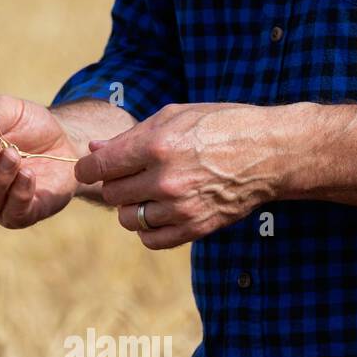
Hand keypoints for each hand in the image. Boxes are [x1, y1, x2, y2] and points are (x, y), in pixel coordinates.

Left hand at [74, 103, 287, 248]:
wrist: (269, 154)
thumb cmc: (221, 126)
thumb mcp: (175, 116)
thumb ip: (131, 136)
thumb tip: (93, 150)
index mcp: (157, 146)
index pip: (99, 167)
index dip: (88, 168)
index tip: (91, 168)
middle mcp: (166, 180)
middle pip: (112, 195)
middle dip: (114, 184)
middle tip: (130, 175)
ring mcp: (180, 208)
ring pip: (128, 220)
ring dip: (131, 208)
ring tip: (147, 193)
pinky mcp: (194, 228)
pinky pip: (151, 239)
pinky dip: (148, 229)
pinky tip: (159, 212)